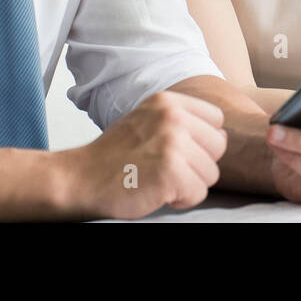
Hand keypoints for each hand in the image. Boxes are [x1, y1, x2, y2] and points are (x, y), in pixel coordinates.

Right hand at [61, 90, 227, 219]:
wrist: (80, 179)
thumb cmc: (114, 156)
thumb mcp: (147, 120)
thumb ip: (180, 121)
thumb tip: (220, 135)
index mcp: (168, 101)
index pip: (216, 120)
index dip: (202, 141)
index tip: (178, 152)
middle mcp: (173, 117)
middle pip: (218, 146)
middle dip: (198, 164)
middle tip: (167, 169)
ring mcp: (172, 143)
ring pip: (211, 173)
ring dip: (189, 183)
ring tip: (160, 180)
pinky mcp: (171, 171)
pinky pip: (199, 192)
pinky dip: (181, 199)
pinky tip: (158, 192)